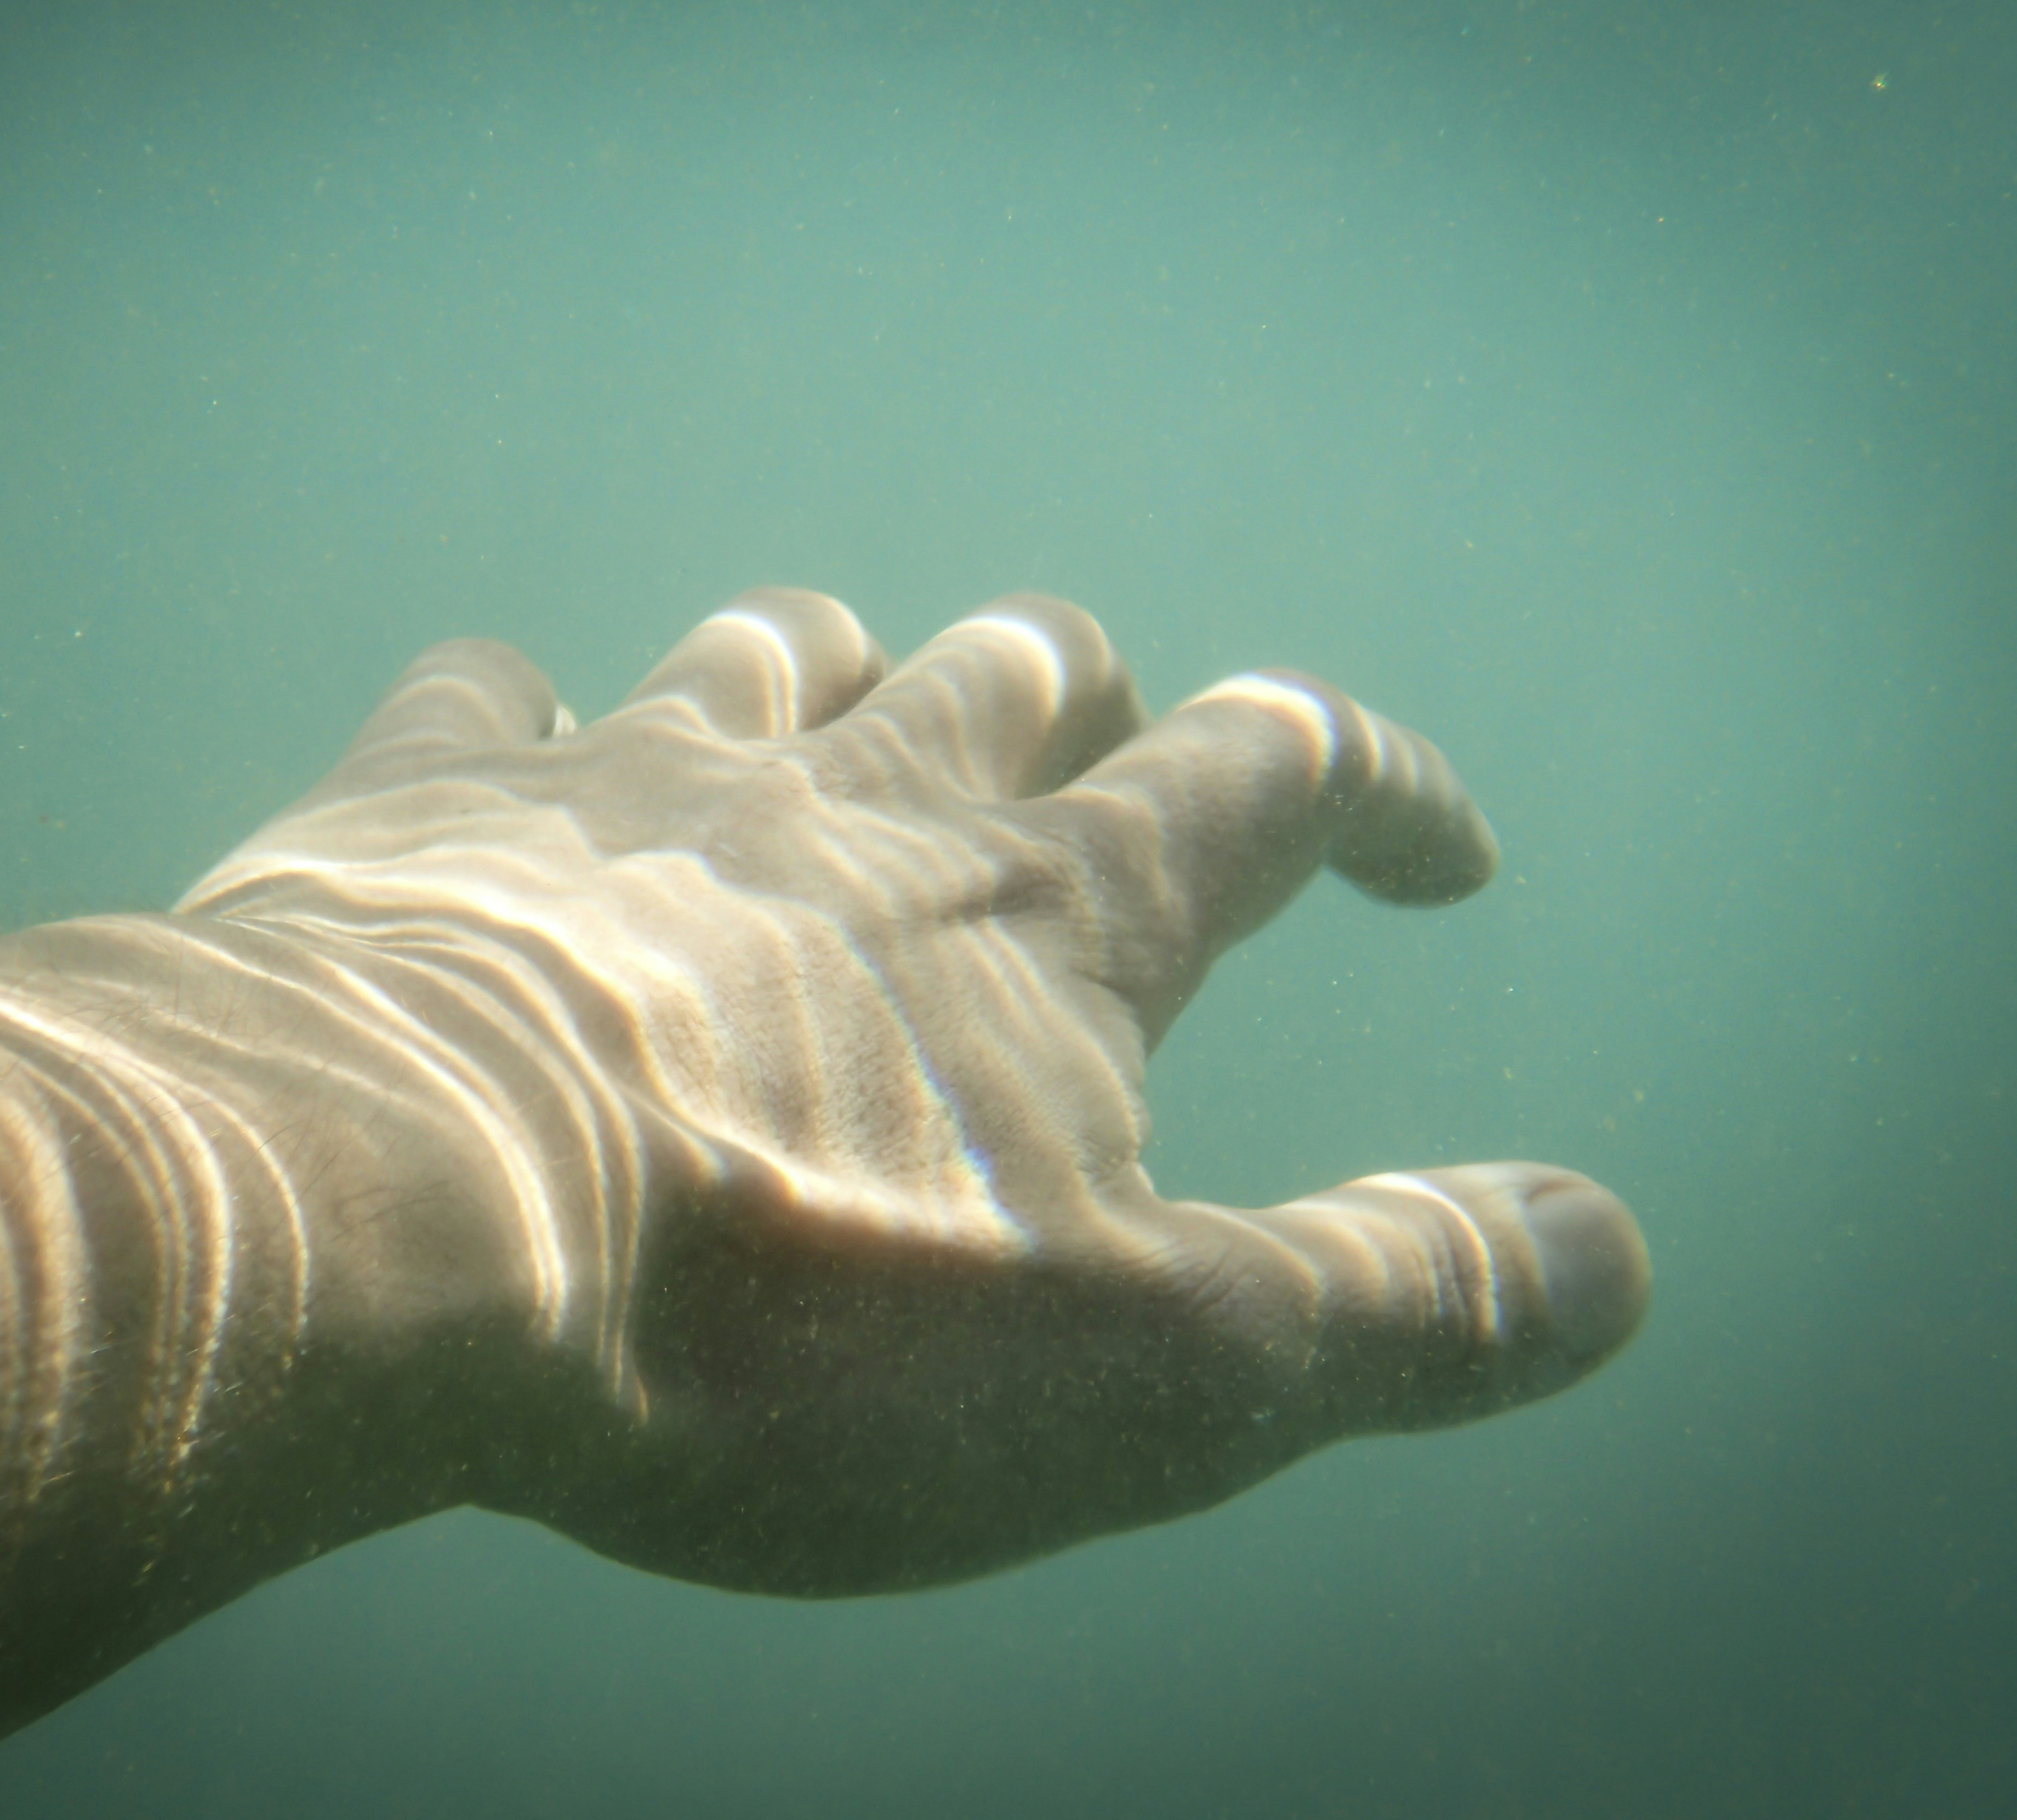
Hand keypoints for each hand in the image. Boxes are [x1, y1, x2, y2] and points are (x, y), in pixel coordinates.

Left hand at [179, 588, 1647, 1593]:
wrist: (401, 1232)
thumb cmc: (788, 1320)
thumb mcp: (1159, 1370)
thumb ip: (1400, 1298)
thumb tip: (1615, 1252)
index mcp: (1050, 918)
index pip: (1280, 770)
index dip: (1383, 784)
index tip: (1438, 852)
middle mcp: (860, 798)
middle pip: (1024, 669)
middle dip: (1092, 709)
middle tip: (1108, 770)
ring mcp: (634, 777)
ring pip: (780, 646)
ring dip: (841, 672)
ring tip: (846, 722)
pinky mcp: (430, 803)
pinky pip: (488, 688)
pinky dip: (521, 710)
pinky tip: (515, 745)